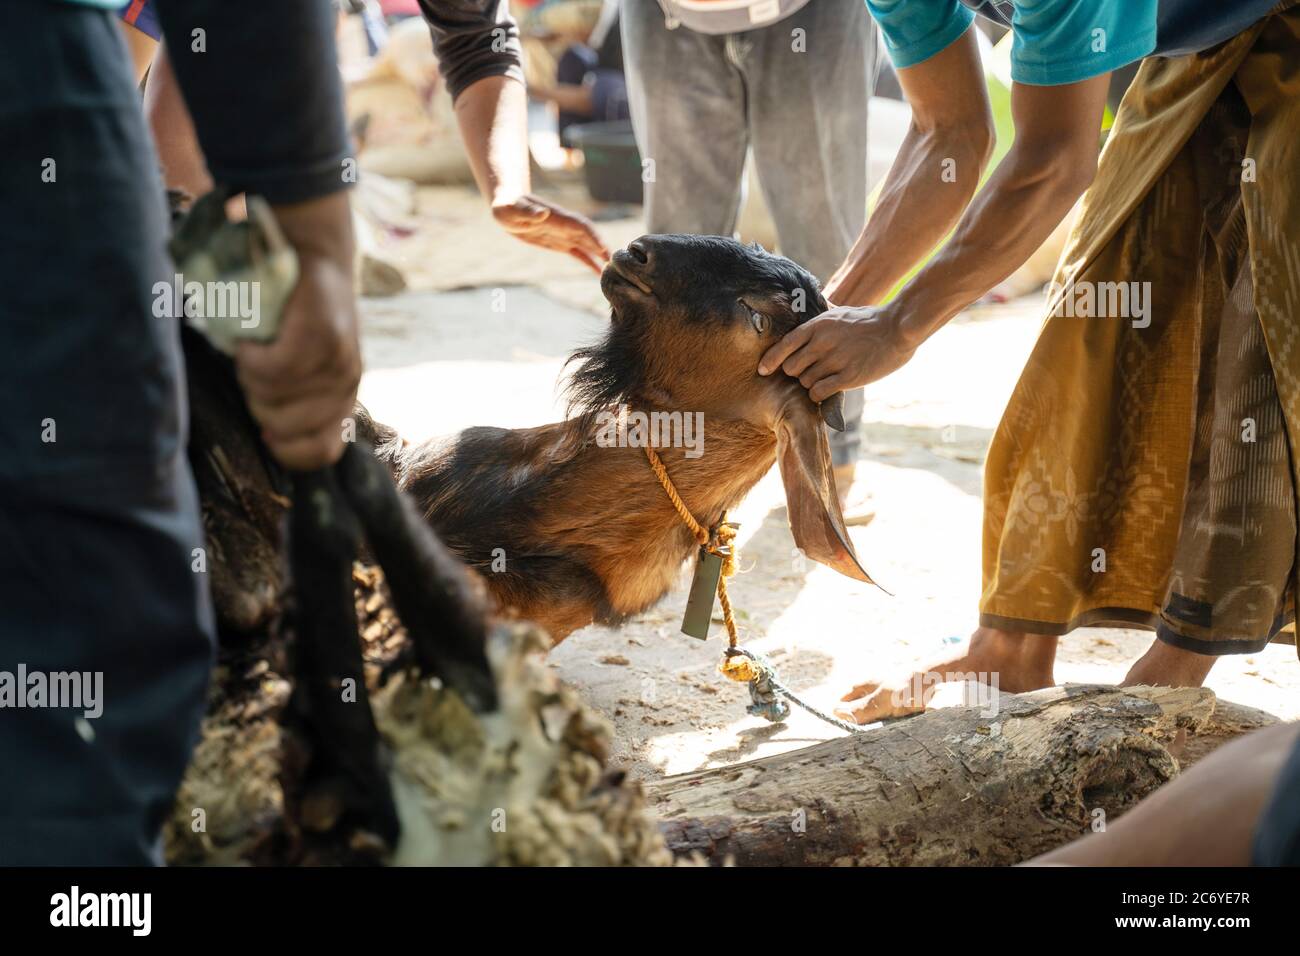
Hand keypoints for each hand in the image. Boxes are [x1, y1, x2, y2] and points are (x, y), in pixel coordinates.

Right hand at [235, 193, 361, 470]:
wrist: (312, 255)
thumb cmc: (293, 318)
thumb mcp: (300, 368)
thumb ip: (292, 403)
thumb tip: (270, 438)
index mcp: (342, 401)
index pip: (320, 454)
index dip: (284, 449)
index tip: (265, 426)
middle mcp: (345, 387)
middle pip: (281, 428)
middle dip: (256, 402)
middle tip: (259, 367)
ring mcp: (338, 364)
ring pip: (271, 397)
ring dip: (250, 373)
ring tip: (260, 346)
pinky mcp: (323, 338)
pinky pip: (272, 369)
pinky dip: (250, 355)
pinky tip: (254, 338)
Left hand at [492, 194, 609, 273]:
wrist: (507, 205)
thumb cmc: (507, 205)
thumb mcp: (513, 208)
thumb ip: (528, 211)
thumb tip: (543, 212)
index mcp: (557, 217)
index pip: (580, 226)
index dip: (593, 237)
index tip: (603, 249)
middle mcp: (565, 226)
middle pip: (589, 237)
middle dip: (602, 249)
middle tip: (615, 265)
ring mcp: (564, 234)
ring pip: (586, 246)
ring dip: (599, 257)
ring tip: (612, 271)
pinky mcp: (559, 242)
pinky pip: (578, 253)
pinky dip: (588, 261)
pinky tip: (597, 272)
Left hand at [757, 305, 917, 400]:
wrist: (897, 328)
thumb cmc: (870, 321)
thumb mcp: (840, 313)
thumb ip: (821, 319)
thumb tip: (808, 310)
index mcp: (818, 326)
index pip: (784, 345)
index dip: (770, 360)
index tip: (763, 370)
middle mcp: (822, 343)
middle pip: (791, 368)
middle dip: (796, 373)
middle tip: (808, 372)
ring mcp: (834, 360)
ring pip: (805, 382)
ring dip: (811, 384)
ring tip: (825, 378)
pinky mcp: (848, 377)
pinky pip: (819, 393)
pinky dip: (819, 395)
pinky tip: (828, 389)